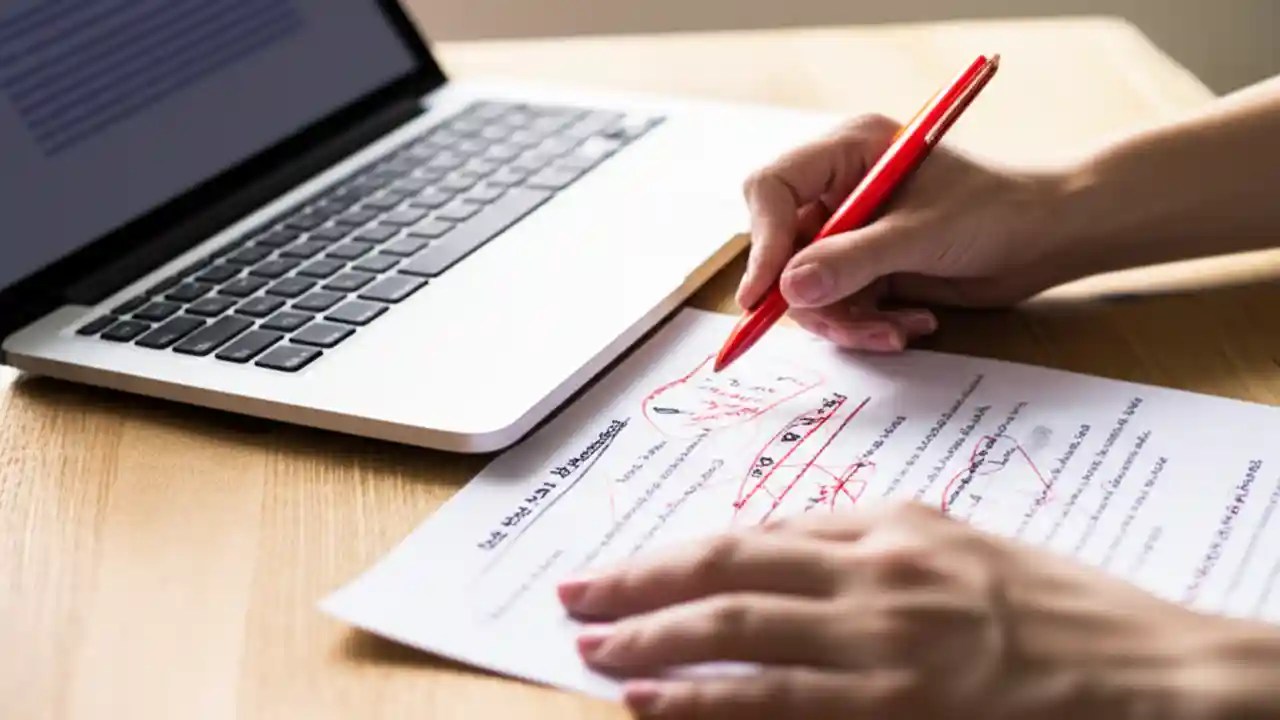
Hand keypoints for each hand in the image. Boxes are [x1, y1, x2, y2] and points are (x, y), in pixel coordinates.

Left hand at [557, 501, 1273, 719]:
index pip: (752, 533)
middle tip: (574, 594)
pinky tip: (654, 701)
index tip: (623, 564)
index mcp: (884, 524)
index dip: (675, 550)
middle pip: (724, 566)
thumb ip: (863, 542)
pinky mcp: (890, 703)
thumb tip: (778, 552)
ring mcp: (877, 637)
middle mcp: (870, 569)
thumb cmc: (1049, 605)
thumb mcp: (953, 543)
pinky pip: (775, 698)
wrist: (1139, 666)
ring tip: (591, 646)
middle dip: (636, 581)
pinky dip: (705, 696)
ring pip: (734, 627)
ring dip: (650, 637)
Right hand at [738, 114, 1074, 351]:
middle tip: (844, 326)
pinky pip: (841, 307)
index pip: (772, 190)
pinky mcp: (868, 268)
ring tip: (896, 332)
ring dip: (848, 320)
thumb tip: (788, 288)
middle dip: (811, 296)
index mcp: (847, 151)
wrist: (1050, 241)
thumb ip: (853, 261)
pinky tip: (914, 323)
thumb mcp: (922, 235)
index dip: (762, 241)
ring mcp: (853, 232)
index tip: (762, 294)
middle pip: (783, 249)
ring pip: (809, 289)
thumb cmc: (997, 212)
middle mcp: (841, 189)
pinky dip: (870, 325)